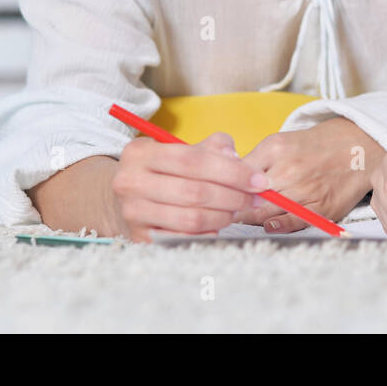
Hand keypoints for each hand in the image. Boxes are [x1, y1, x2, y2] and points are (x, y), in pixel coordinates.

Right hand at [110, 131, 268, 241]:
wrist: (128, 195)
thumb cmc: (164, 169)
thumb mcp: (182, 148)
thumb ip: (213, 147)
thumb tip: (236, 159)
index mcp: (140, 153)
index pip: (193, 161)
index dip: (231, 172)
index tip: (258, 181)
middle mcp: (130, 182)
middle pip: (194, 192)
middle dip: (233, 197)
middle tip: (254, 199)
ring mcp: (133, 212)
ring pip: (191, 218)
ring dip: (223, 216)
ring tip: (237, 210)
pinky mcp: (139, 237)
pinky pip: (184, 238)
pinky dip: (208, 233)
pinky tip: (219, 225)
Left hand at [234, 118, 381, 232]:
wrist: (356, 146)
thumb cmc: (313, 146)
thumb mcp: (280, 142)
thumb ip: (254, 160)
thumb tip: (227, 179)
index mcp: (275, 149)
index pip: (239, 175)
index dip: (226, 188)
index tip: (218, 195)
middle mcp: (290, 170)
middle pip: (250, 198)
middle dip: (235, 207)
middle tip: (225, 212)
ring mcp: (307, 191)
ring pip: (267, 213)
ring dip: (252, 218)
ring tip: (244, 218)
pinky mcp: (322, 208)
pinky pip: (293, 222)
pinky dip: (277, 226)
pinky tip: (269, 225)